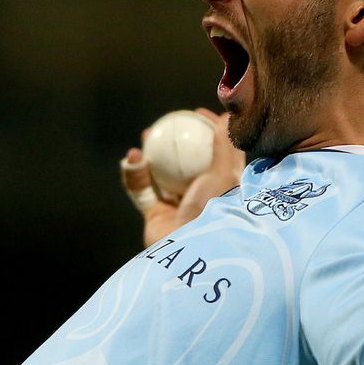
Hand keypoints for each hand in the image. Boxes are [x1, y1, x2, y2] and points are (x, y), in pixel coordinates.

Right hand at [120, 108, 245, 247]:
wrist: (190, 251)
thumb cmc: (214, 212)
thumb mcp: (225, 175)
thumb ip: (227, 145)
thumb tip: (231, 114)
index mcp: (221, 187)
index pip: (217, 153)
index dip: (208, 130)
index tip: (196, 113)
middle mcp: (200, 196)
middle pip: (185, 162)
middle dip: (174, 141)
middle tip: (166, 124)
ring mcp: (177, 206)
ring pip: (160, 173)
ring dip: (151, 153)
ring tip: (147, 135)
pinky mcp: (155, 216)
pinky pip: (141, 189)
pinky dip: (135, 172)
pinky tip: (132, 156)